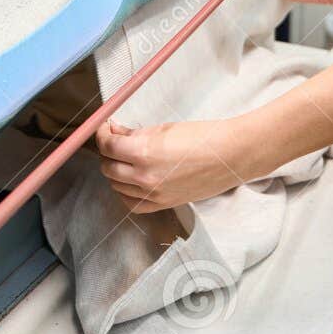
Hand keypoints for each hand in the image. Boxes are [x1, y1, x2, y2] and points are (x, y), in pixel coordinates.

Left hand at [95, 118, 254, 213]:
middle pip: (108, 167)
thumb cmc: (202, 137)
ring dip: (115, 170)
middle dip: (107, 152)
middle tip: (115, 141)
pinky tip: (130, 180)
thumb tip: (113, 131)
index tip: (105, 129)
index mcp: (144, 152)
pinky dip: (125, 191)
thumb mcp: (163, 128)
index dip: (102, 134)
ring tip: (124, 158)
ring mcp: (153, 194)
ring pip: (116, 185)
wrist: (230, 156)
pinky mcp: (162, 204)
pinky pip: (131, 203)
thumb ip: (134, 133)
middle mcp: (145, 176)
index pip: (107, 146)